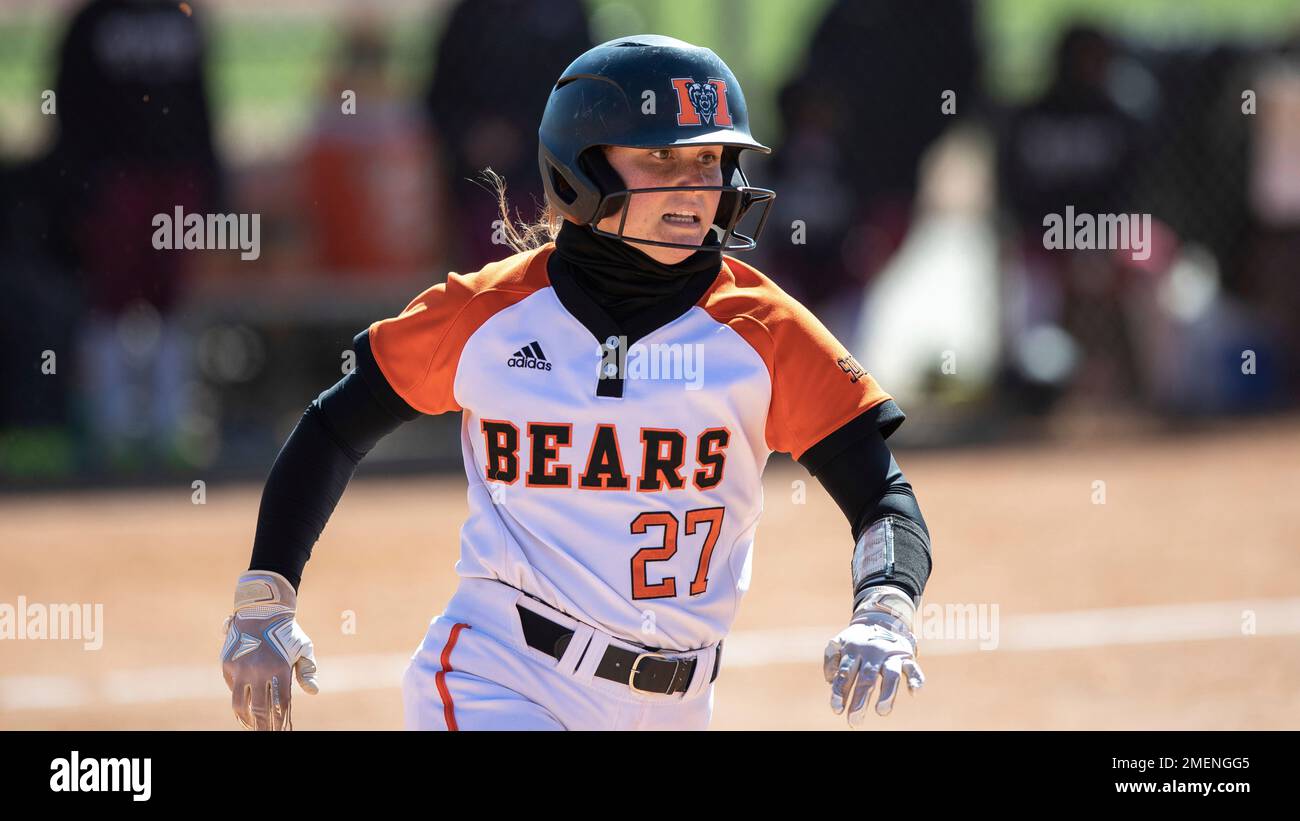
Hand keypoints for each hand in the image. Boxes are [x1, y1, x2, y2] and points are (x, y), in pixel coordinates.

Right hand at [220, 570, 318, 729]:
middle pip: (261, 709)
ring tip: (250, 725)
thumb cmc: (286, 630)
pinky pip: (232, 686)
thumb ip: (307, 670)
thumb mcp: (303, 647)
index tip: (282, 731)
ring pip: (240, 704)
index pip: (282, 704)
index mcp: (280, 668)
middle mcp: (259, 670)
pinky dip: (238, 696)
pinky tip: (244, 702)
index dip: (282, 721)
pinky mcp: (228, 664)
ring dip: (245, 718)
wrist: (261, 608)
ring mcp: (241, 668)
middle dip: (264, 727)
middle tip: (266, 734)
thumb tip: (312, 692)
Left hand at [823, 586, 924, 726]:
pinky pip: (914, 669)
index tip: (837, 709)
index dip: (840, 692)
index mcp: (853, 650)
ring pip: (891, 675)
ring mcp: (891, 655)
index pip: (845, 673)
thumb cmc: (857, 639)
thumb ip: (831, 659)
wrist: (882, 618)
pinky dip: (916, 680)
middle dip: (859, 701)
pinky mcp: (906, 657)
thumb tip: (831, 680)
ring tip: (881, 711)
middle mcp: (873, 653)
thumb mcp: (839, 642)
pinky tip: (914, 693)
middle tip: (854, 721)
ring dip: (887, 694)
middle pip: (867, 679)